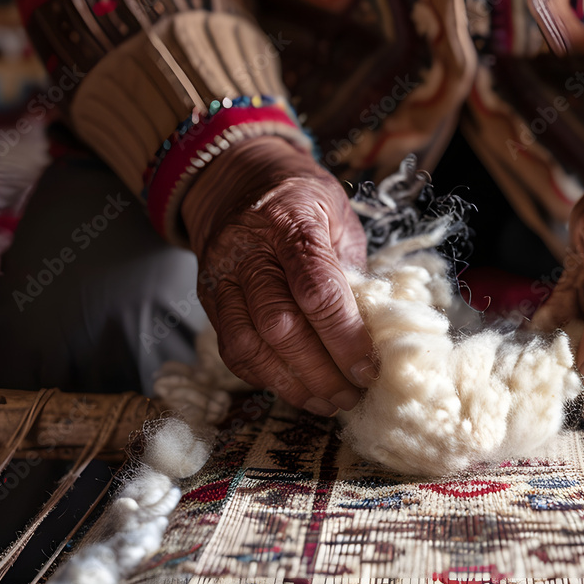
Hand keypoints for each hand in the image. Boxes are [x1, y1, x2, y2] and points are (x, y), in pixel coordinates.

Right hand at [182, 136, 375, 414]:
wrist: (236, 180)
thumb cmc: (302, 200)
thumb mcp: (340, 216)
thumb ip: (353, 268)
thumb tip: (373, 330)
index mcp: (290, 221)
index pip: (316, 288)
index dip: (344, 336)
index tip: (368, 369)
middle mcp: (247, 250)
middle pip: (280, 325)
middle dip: (321, 370)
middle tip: (353, 394)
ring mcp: (222, 277)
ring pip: (249, 345)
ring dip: (293, 384)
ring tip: (329, 402)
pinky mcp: (209, 299)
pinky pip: (232, 350)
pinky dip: (266, 377)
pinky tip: (298, 389)